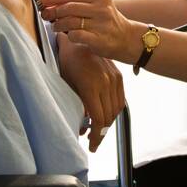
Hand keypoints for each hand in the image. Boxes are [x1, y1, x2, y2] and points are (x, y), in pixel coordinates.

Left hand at [39, 0, 143, 65]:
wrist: (129, 39)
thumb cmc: (108, 22)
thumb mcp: (98, 6)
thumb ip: (78, 3)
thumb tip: (50, 0)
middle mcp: (102, 8)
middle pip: (69, 7)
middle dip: (54, 11)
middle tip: (45, 14)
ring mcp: (101, 24)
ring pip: (71, 21)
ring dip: (58, 24)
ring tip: (55, 26)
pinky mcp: (100, 39)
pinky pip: (76, 35)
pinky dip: (68, 35)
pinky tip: (68, 35)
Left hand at [53, 33, 124, 152]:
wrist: (77, 40)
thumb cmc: (66, 62)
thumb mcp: (66, 84)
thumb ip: (76, 105)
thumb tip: (82, 126)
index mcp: (91, 86)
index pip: (99, 119)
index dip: (96, 136)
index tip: (92, 146)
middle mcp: (106, 82)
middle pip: (108, 116)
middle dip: (101, 132)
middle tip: (93, 141)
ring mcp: (114, 78)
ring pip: (116, 109)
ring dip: (108, 122)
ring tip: (98, 130)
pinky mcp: (118, 76)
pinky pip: (120, 99)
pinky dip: (114, 111)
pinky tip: (105, 116)